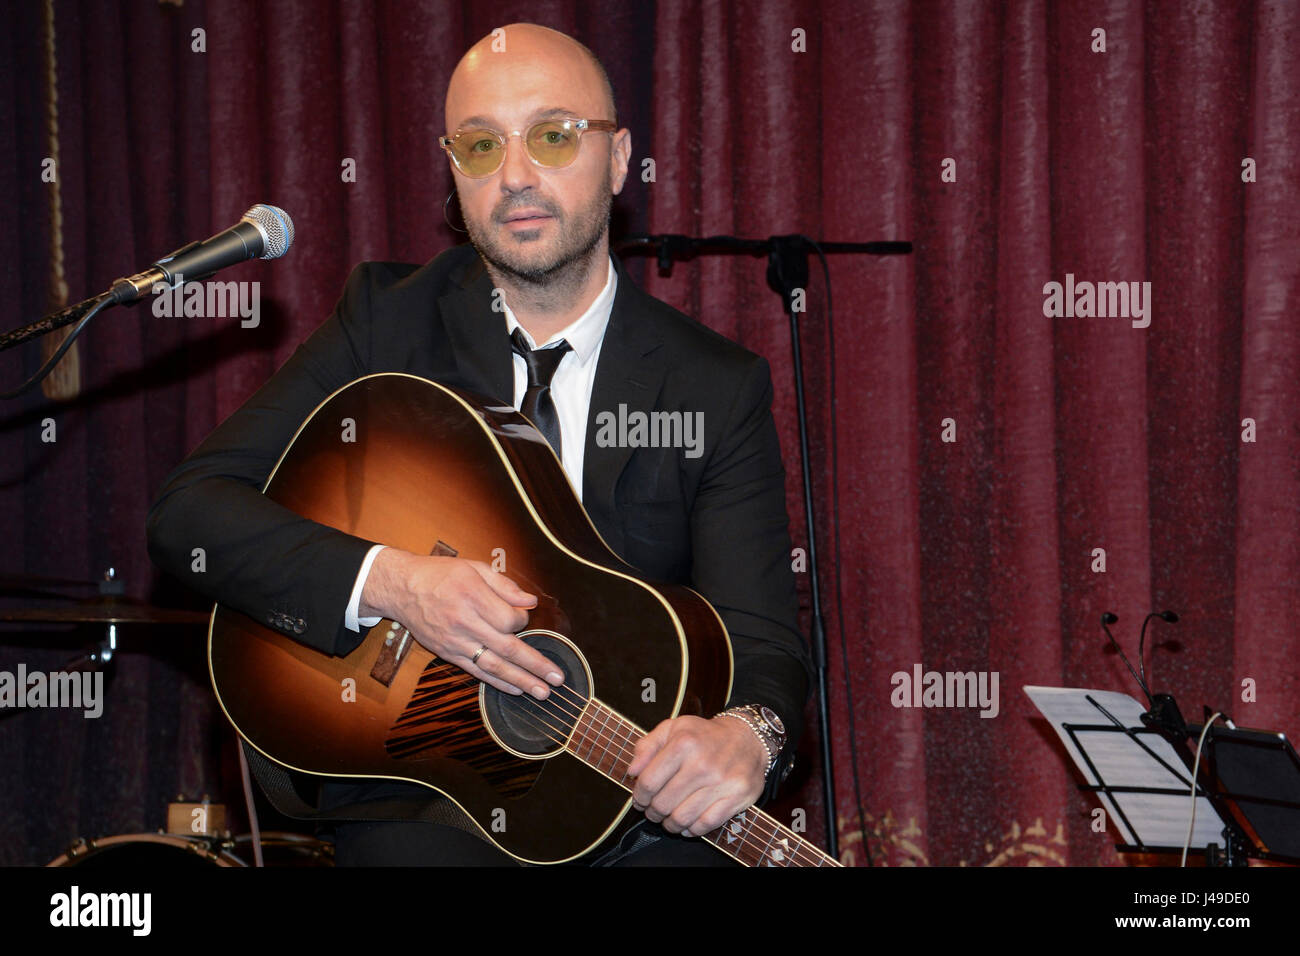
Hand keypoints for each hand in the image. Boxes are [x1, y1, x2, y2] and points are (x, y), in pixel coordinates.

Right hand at [359, 549, 563, 698]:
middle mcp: (465, 622)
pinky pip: (476, 671)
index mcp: (473, 596)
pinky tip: (516, 690)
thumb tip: (531, 602)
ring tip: (542, 692)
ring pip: (493, 666)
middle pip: (507, 648)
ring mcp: (455, 642)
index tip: (522, 617)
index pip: (509, 619)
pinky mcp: (448, 654)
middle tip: (558, 679)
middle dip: (535, 665)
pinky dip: (497, 683)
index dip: (522, 621)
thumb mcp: (474, 568)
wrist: (401, 588)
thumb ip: (505, 586)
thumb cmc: (441, 575)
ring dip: (521, 681)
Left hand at [625, 714, 768, 836]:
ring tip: (668, 820)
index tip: (640, 800)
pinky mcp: (736, 796)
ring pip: (682, 818)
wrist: (747, 738)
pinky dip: (691, 830)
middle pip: (663, 803)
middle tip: (653, 811)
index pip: (649, 782)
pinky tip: (687, 824)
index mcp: (683, 743)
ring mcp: (720, 782)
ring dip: (669, 824)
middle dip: (652, 812)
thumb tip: (632, 771)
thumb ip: (647, 746)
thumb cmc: (705, 735)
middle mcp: (702, 763)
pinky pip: (706, 824)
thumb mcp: (673, 728)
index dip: (639, 796)